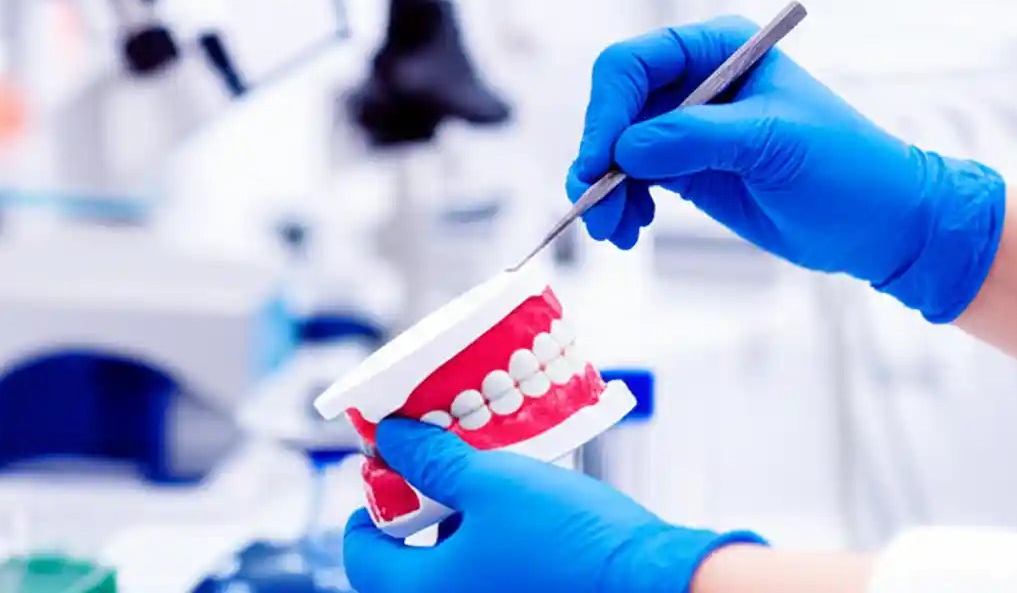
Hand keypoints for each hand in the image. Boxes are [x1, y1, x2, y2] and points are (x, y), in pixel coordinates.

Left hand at [342, 419, 761, 592]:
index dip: (366, 506)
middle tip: (438, 465)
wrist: (654, 584)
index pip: (361, 555)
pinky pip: (488, 579)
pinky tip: (519, 511)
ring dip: (455, 525)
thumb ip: (432, 461)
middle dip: (417, 509)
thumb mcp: (492, 482)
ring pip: (450, 571)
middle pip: (406, 563)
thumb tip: (389, 438)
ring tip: (484, 478)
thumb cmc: (571, 540)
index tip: (386, 470)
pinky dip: (489, 547)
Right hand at [568, 17, 1005, 321]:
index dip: (607, 110)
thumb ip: (695, 139)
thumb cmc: (846, 168)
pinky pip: (628, 181)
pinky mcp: (683, 170)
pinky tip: (630, 230)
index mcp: (717, 49)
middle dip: (597, 158)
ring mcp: (684, 128)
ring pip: (613, 151)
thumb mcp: (773, 143)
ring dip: (602, 191)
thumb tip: (624, 149)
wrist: (879, 224)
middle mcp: (693, 82)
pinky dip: (618, 206)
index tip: (600, 160)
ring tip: (614, 232)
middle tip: (596, 206)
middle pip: (612, 108)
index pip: (633, 64)